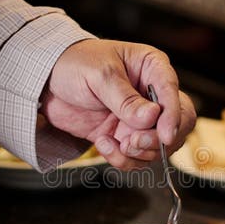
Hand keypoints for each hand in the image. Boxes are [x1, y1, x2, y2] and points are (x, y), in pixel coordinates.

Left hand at [40, 38, 195, 168]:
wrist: (47, 82)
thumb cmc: (74, 63)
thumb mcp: (100, 75)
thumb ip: (125, 98)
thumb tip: (151, 116)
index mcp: (151, 68)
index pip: (173, 93)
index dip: (173, 116)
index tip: (165, 135)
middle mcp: (151, 95)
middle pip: (177, 124)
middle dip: (158, 140)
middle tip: (134, 142)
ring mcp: (139, 119)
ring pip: (158, 146)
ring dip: (139, 153)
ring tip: (115, 143)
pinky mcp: (125, 136)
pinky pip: (136, 157)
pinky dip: (123, 159)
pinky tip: (104, 143)